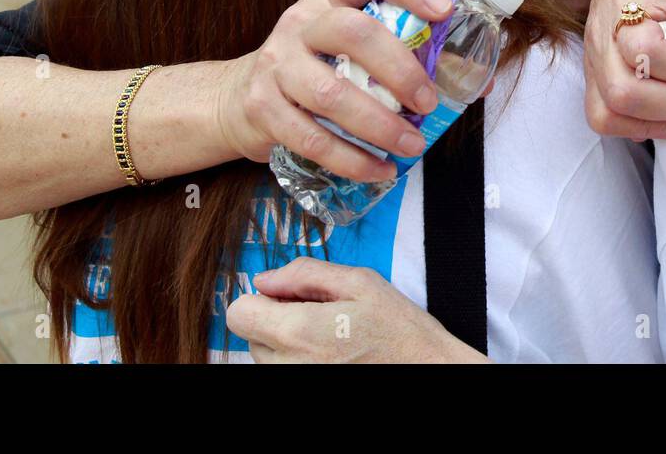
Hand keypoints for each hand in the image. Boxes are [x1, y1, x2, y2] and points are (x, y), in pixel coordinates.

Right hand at [213, 0, 455, 182]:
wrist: (240, 98)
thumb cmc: (316, 68)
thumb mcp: (350, 47)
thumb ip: (406, 55)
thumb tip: (477, 81)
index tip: (445, 10)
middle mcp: (302, 22)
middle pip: (353, 33)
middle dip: (399, 69)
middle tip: (429, 102)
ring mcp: (278, 63)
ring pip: (330, 93)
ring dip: (379, 124)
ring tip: (411, 145)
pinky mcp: (263, 107)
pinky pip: (311, 138)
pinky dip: (351, 160)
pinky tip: (380, 170)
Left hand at [227, 256, 487, 363]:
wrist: (426, 370)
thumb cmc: (398, 328)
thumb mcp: (360, 281)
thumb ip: (305, 273)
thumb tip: (265, 279)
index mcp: (299, 332)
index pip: (239, 314)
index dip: (261, 299)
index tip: (287, 297)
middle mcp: (290, 366)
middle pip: (251, 335)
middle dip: (276, 319)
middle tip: (319, 314)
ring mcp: (297, 382)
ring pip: (266, 356)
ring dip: (287, 342)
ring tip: (328, 334)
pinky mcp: (305, 391)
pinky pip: (286, 369)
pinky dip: (300, 359)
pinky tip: (330, 352)